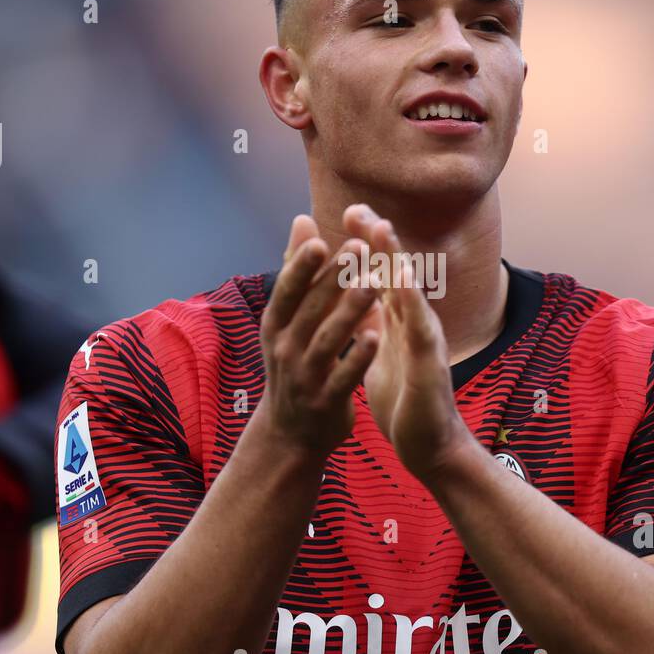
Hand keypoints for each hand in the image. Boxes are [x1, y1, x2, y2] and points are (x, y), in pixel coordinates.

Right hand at [255, 215, 381, 461]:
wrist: (290, 434)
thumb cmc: (293, 363)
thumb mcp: (285, 320)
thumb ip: (298, 271)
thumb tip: (302, 220)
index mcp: (276, 326)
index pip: (288, 291)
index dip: (301, 266)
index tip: (320, 237)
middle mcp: (285, 348)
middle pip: (310, 310)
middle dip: (332, 279)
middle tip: (357, 249)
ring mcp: (305, 377)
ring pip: (328, 340)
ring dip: (349, 312)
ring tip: (372, 284)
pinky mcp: (326, 401)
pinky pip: (344, 376)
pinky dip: (358, 356)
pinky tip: (377, 336)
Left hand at [343, 205, 471, 482]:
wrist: (428, 447)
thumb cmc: (405, 399)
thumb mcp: (380, 352)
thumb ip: (372, 322)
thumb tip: (356, 295)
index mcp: (398, 322)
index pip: (380, 275)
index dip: (365, 245)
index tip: (347, 213)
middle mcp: (414, 323)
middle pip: (396, 273)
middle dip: (378, 240)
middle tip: (358, 207)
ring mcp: (426, 339)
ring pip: (411, 293)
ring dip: (397, 259)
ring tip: (381, 229)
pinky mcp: (431, 362)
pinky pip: (420, 327)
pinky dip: (410, 300)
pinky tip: (400, 279)